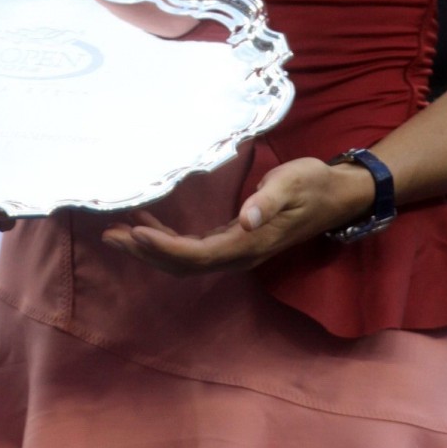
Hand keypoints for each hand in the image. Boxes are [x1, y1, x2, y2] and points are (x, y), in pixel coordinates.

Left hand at [100, 156, 373, 275]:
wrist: (336, 195)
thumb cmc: (312, 184)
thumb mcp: (292, 184)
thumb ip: (269, 201)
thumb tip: (247, 220)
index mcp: (249, 243)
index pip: (197, 254)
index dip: (164, 248)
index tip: (135, 231)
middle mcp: (239, 254)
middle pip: (183, 263)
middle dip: (146, 252)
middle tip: (110, 235)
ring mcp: (236, 249)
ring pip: (184, 258)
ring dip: (151, 248)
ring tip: (117, 232)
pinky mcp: (233, 240)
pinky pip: (192, 247)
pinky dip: (166, 238)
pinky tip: (148, 222)